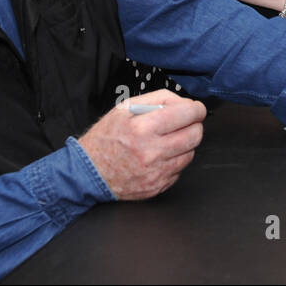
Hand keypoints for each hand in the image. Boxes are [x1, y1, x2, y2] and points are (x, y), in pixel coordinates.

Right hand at [77, 89, 206, 199]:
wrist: (88, 173)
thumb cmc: (106, 138)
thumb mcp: (125, 108)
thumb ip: (158, 99)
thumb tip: (184, 102)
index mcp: (142, 128)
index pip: (187, 114)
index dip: (196, 109)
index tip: (195, 109)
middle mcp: (151, 152)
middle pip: (195, 134)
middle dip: (194, 125)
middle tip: (184, 123)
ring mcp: (156, 172)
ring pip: (191, 153)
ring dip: (185, 143)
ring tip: (168, 139)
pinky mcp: (157, 186)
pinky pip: (180, 169)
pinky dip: (175, 160)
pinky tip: (160, 155)